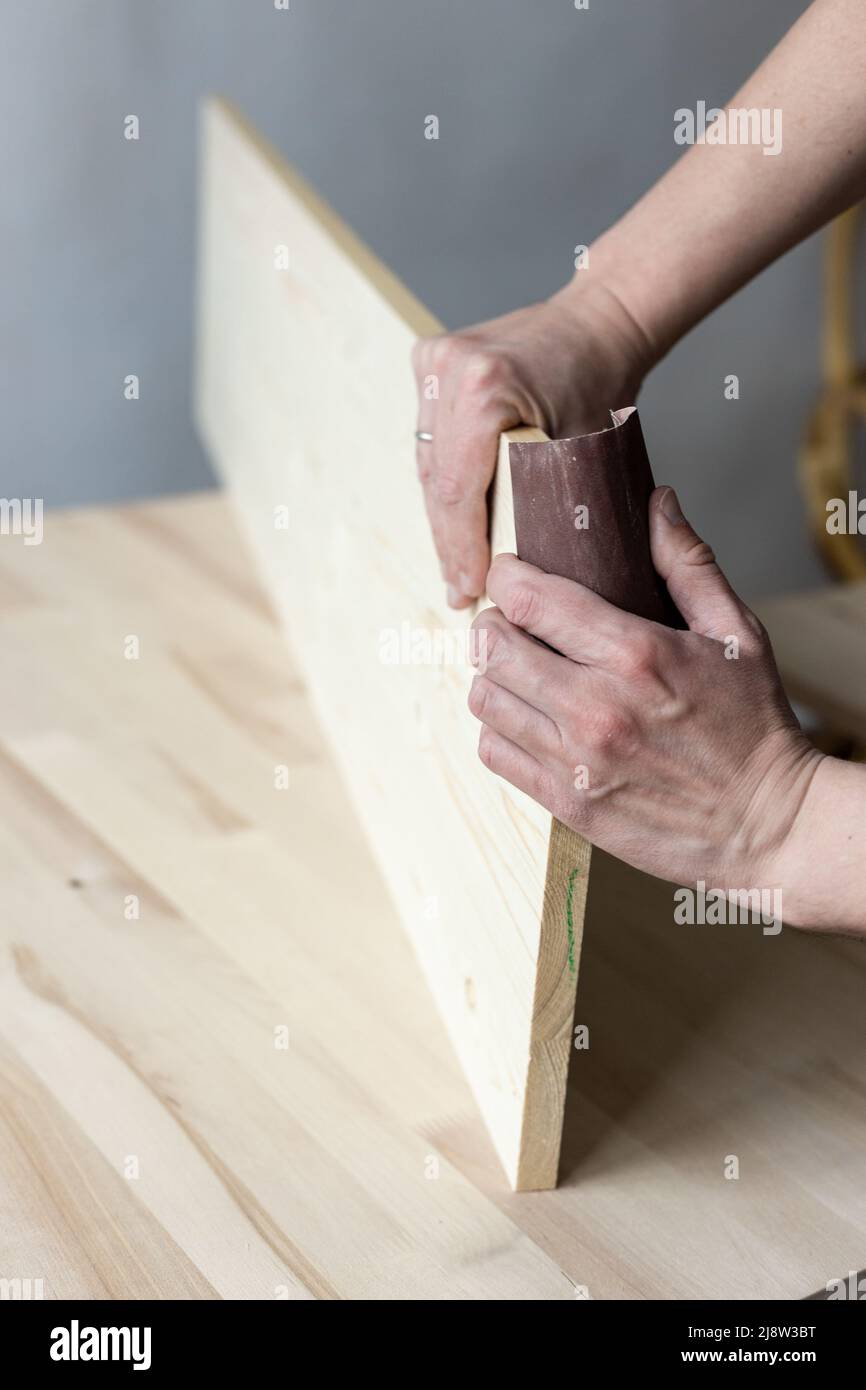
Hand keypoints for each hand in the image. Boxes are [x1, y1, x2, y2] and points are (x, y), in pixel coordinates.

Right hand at [411, 280, 652, 608]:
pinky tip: (454, 520)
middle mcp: (449, 368)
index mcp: (485, 388)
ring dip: (443, 516)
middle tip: (460, 589)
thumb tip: (519, 572)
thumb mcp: (578, 455)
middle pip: (438, 480)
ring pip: (429, 463)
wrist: (596, 324)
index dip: (460, 548)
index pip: (459, 489)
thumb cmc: (600, 384)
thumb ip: (541, 505)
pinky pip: (431, 439)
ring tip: (456, 566)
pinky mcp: (429, 362)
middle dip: (450, 541)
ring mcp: (434, 362)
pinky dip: (444, 479)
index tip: (468, 587)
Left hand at [467, 487, 822, 905]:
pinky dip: (497, 726)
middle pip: (492, 646)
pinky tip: (526, 715)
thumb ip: (688, 563)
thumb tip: (656, 501)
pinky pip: (493, 751)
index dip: (507, 577)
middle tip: (512, 620)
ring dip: (491, 674)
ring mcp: (575, 760)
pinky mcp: (566, 802)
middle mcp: (595, 707)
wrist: (767, 824)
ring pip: (484, 698)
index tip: (512, 573)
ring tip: (517, 667)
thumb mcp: (736, 634)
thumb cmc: (753, 726)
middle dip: (494, 622)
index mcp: (636, 655)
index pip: (530, 599)